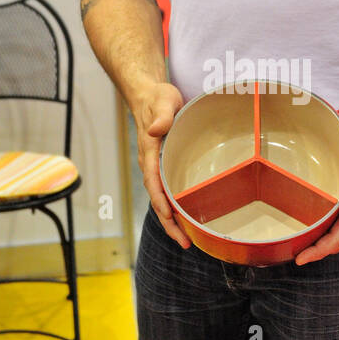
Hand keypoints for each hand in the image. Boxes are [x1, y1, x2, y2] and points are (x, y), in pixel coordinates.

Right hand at [135, 82, 190, 248]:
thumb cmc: (158, 99)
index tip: (169, 218)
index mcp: (149, 153)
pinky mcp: (164, 168)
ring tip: (188, 240)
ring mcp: (157, 169)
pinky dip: (177, 210)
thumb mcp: (163, 102)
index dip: (161, 202)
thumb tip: (155, 130)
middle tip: (185, 242)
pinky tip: (189, 219)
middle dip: (169, 223)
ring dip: (173, 221)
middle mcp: (151, 166)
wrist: (151, 97)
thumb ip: (161, 116)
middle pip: (158, 200)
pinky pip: (169, 193)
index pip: (153, 183)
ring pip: (163, 200)